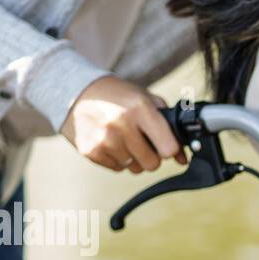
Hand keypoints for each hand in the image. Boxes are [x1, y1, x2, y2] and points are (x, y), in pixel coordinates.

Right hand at [59, 76, 186, 173]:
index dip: (168, 149)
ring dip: (132, 157)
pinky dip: (116, 158)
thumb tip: (183, 158)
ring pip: (134, 168)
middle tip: (141, 141)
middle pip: (152, 164)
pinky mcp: (90, 150)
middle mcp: (121, 124)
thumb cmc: (117, 95)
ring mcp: (103, 139)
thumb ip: (168, 125)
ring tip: (122, 137)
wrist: (75, 90)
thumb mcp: (144, 99)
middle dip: (151, 155)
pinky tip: (109, 141)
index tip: (164, 144)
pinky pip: (116, 168)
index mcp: (140, 108)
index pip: (168, 148)